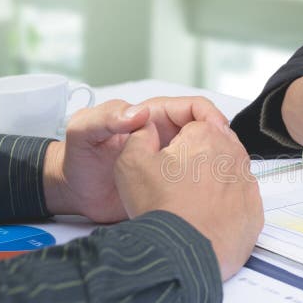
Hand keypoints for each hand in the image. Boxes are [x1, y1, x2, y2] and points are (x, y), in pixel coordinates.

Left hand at [44, 97, 229, 222]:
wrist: (74, 194)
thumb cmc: (77, 159)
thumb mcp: (83, 132)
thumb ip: (105, 118)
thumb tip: (139, 113)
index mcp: (151, 117)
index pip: (193, 107)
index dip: (210, 116)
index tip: (218, 132)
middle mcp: (164, 136)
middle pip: (205, 132)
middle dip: (220, 141)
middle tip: (228, 157)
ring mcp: (169, 160)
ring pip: (203, 156)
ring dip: (217, 163)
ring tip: (225, 177)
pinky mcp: (170, 183)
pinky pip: (194, 180)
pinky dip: (207, 184)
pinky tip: (211, 194)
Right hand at [113, 122, 262, 279]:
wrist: (184, 256)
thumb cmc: (162, 211)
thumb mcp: (131, 162)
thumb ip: (139, 133)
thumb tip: (146, 126)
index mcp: (208, 134)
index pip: (195, 116)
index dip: (175, 126)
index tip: (164, 140)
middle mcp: (235, 154)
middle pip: (213, 141)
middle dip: (193, 152)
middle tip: (171, 173)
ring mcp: (248, 183)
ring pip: (227, 169)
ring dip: (208, 175)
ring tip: (185, 195)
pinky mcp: (254, 209)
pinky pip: (238, 196)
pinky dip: (223, 200)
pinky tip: (203, 211)